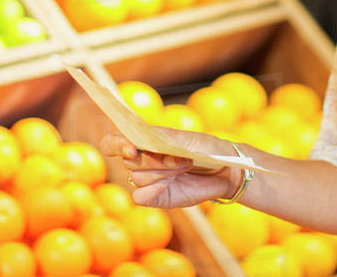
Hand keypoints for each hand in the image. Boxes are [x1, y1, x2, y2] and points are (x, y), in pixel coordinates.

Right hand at [100, 128, 240, 208]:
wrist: (223, 170)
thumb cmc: (204, 148)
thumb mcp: (186, 139)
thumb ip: (162, 141)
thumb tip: (141, 149)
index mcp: (144, 140)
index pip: (113, 142)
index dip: (116, 144)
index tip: (131, 149)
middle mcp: (141, 160)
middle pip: (128, 161)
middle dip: (153, 160)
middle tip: (178, 159)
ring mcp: (147, 179)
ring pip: (137, 178)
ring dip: (160, 174)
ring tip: (181, 170)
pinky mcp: (154, 198)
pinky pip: (140, 196)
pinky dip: (154, 191)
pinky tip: (170, 186)